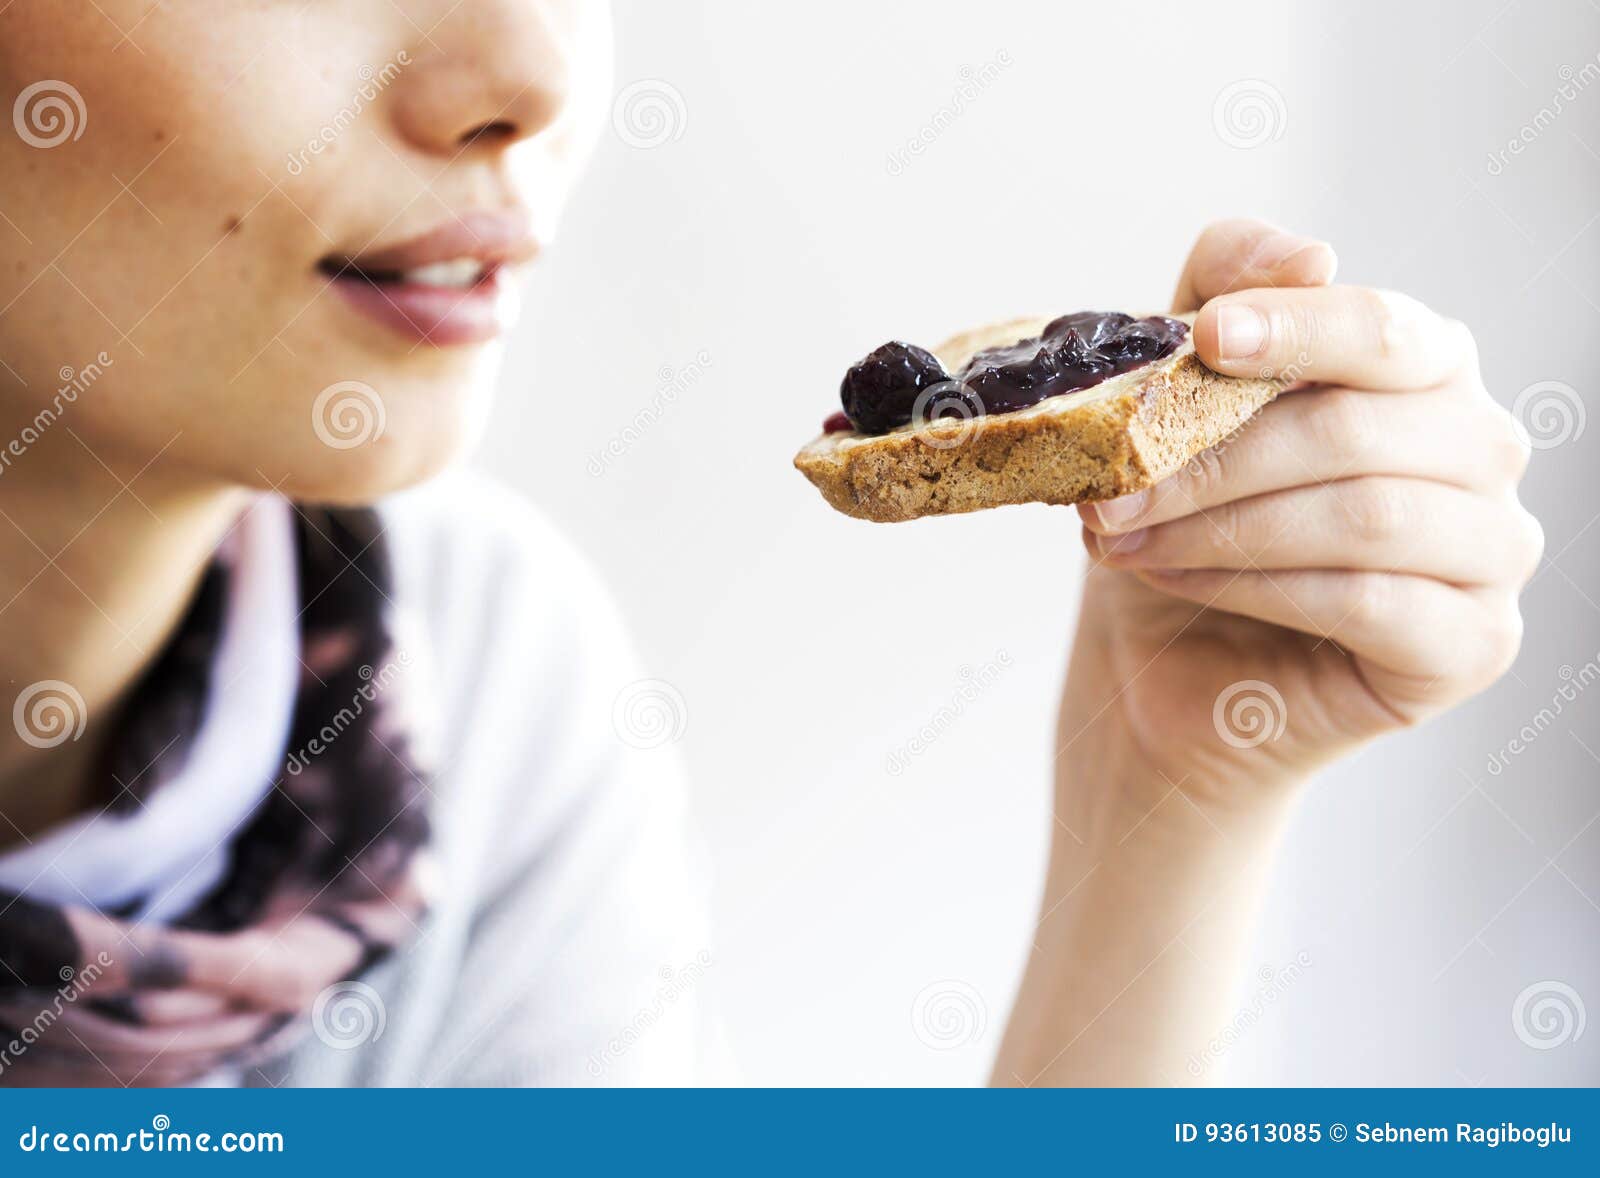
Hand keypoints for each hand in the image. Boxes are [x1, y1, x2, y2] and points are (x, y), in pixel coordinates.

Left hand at [1064, 219, 1540, 800]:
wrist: (1166, 666)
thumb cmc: (1184, 522)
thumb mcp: (1178, 399)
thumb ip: (1225, 299)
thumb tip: (1310, 252)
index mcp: (1425, 371)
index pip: (1384, 328)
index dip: (1296, 326)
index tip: (1206, 338)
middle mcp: (1478, 449)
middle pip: (1359, 430)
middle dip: (1215, 459)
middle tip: (1110, 489)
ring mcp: (1493, 550)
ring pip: (1364, 517)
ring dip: (1221, 527)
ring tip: (1123, 536)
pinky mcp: (1474, 643)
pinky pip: (1370, 602)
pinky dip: (1254, 587)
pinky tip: (1175, 579)